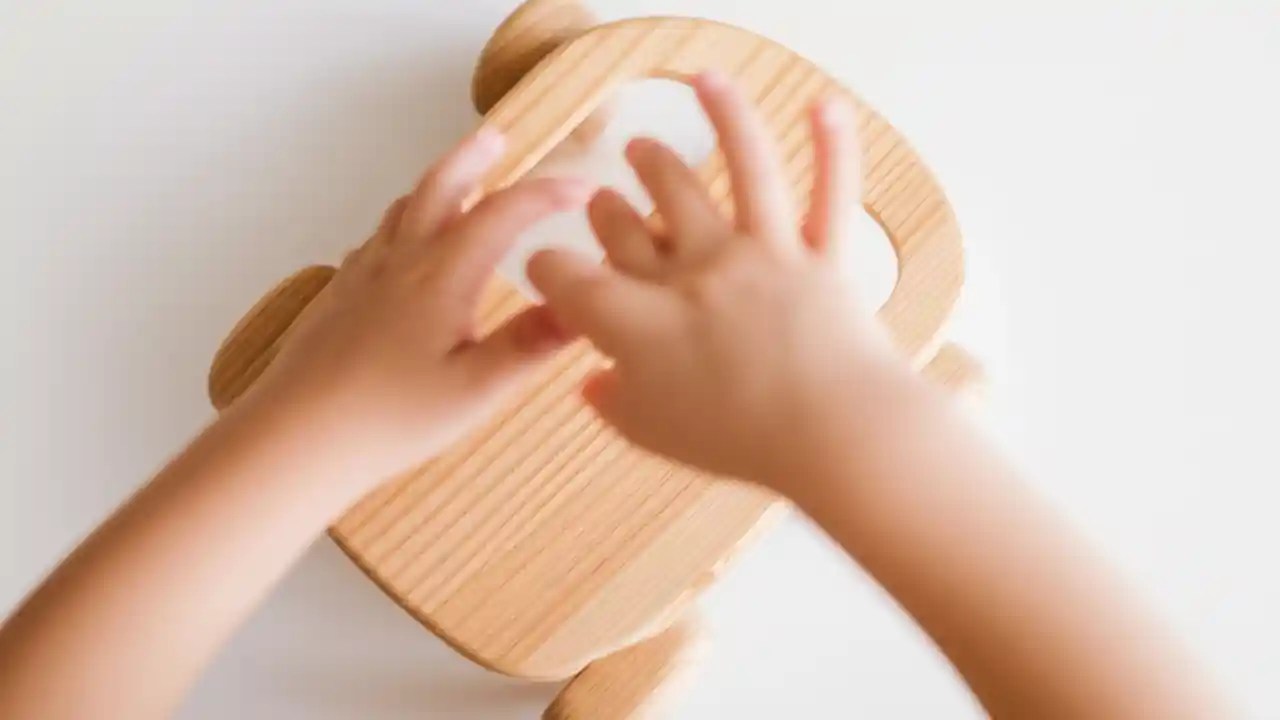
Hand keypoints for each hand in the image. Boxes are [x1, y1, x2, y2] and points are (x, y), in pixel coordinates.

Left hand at [237, 130, 591, 483]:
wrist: (295, 437)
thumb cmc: (391, 417)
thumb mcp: (476, 389)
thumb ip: (529, 344)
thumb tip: (582, 304)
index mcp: (443, 276)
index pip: (503, 214)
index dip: (546, 195)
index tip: (582, 189)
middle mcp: (401, 262)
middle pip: (438, 188)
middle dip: (472, 158)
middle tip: (496, 137)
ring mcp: (362, 277)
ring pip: (402, 211)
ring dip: (436, 186)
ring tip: (456, 182)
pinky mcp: (337, 299)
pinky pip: (374, 241)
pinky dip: (401, 224)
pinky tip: (401, 249)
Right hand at [527, 72, 915, 494]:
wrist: (834, 438)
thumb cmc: (742, 444)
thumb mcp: (653, 435)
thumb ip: (614, 402)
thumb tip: (592, 384)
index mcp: (643, 322)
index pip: (572, 281)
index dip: (547, 269)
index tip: (544, 266)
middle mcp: (696, 273)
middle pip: (641, 220)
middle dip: (614, 205)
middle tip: (607, 196)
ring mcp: (762, 257)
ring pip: (736, 171)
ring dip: (715, 125)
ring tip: (695, 93)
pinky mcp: (821, 258)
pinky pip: (830, 195)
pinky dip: (833, 148)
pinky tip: (823, 105)